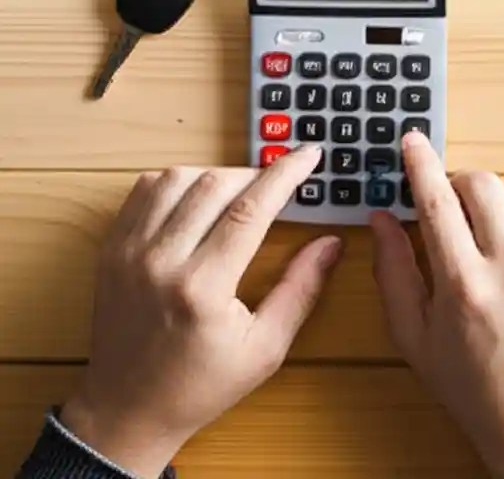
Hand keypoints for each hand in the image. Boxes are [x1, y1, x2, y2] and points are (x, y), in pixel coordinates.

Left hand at [62, 146, 339, 478]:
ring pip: (173, 178)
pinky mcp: (110, 250)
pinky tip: (197, 200)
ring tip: (237, 195)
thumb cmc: (201, 385)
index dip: (284, 175)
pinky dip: (175, 183)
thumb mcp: (266, 347)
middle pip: (213, 184)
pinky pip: (142, 192)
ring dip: (213, 175)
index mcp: (202, 288)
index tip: (308, 155)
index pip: (250, 209)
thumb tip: (331, 242)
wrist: (127, 408)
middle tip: (276, 186)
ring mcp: (128, 253)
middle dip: (254, 175)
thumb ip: (301, 289)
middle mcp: (160, 262)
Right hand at [370, 132, 503, 478]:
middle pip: (484, 184)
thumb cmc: (471, 385)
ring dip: (499, 200)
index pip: (438, 201)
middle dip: (460, 183)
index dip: (422, 164)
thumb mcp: (414, 337)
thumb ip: (394, 272)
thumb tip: (382, 219)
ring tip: (488, 230)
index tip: (414, 142)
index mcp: (464, 285)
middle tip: (451, 204)